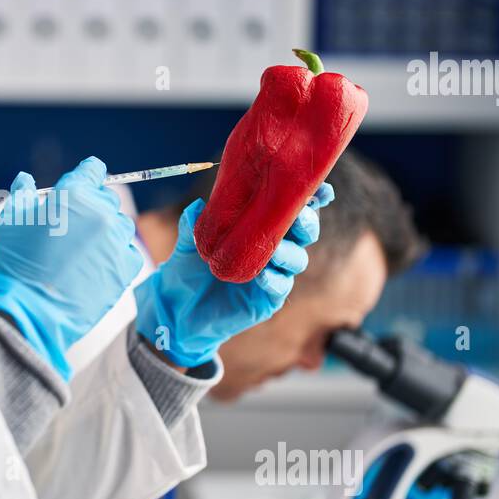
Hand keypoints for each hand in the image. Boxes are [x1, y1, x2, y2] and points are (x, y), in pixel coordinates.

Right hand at [0, 157, 143, 381]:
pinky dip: (115, 255)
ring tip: (81, 251)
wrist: (26, 311)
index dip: (85, 177)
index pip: (93, 170)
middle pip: (107, 199)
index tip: (82, 186)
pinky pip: (128, 251)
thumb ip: (23, 193)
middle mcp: (101, 213)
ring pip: (120, 226)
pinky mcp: (125, 268)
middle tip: (71, 228)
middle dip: (92, 207)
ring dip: (105, 232)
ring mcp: (116, 241)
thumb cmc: (14, 262)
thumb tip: (25, 178)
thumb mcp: (12, 219)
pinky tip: (94, 266)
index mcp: (75, 194)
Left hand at [134, 183, 333, 366]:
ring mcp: (273, 274)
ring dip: (289, 252)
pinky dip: (275, 280)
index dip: (310, 199)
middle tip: (297, 218)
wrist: (177, 309)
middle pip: (305, 233)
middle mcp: (274, 248)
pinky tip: (263, 276)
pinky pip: (281, 287)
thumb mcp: (187, 244)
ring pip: (298, 260)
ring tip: (274, 250)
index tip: (321, 189)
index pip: (290, 209)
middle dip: (306, 223)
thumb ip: (193, 224)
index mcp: (261, 227)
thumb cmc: (187, 270)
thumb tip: (196, 205)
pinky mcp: (268, 300)